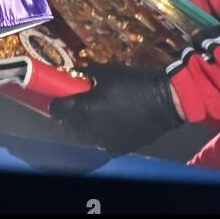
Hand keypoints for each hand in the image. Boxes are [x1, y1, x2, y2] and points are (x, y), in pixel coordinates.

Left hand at [51, 63, 183, 153]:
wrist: (164, 102)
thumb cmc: (133, 83)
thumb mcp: (108, 71)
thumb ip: (88, 73)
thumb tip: (79, 72)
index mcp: (84, 109)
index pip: (58, 110)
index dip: (55, 103)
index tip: (57, 95)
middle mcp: (90, 128)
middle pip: (68, 125)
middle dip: (68, 114)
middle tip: (74, 103)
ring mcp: (104, 140)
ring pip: (83, 136)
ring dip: (82, 125)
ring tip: (91, 114)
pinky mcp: (118, 147)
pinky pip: (101, 141)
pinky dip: (99, 133)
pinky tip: (107, 124)